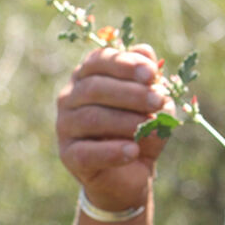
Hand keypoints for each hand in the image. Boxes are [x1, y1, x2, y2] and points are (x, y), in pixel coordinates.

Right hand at [55, 45, 175, 210]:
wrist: (131, 173)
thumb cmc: (140, 129)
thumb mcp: (153, 103)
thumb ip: (149, 79)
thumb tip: (145, 51)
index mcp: (88, 76)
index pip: (100, 61)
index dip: (125, 64)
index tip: (151, 73)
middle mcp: (70, 97)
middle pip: (95, 88)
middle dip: (131, 93)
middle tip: (159, 100)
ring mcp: (65, 126)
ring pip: (91, 118)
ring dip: (126, 121)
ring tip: (152, 128)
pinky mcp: (68, 155)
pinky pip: (87, 152)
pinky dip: (112, 151)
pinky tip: (133, 152)